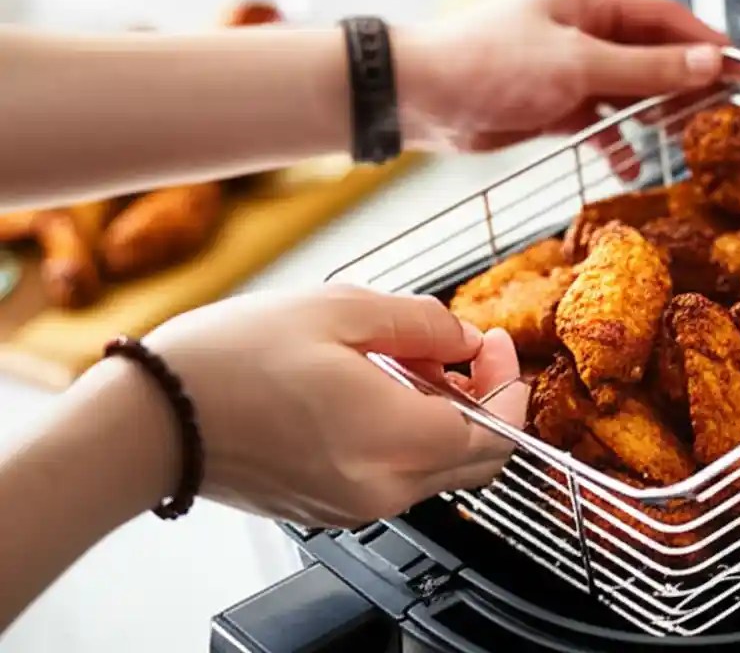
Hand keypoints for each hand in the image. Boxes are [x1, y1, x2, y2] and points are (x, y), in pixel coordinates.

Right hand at [139, 284, 527, 527]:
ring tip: (399, 360)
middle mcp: (386, 488)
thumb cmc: (227, 365)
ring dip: (442, 416)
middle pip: (479, 460)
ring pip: (438, 468)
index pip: (500, 432)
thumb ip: (421, 321)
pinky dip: (406, 436)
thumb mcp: (339, 310)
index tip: (493, 345)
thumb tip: (462, 334)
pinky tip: (369, 391)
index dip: (509, 383)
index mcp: (398, 441)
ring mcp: (357, 507)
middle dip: (485, 401)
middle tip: (461, 352)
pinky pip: (396, 476)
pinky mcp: (331, 509)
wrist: (149, 421)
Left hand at [395, 0, 732, 168]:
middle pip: (652, 56)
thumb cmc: (488, 63)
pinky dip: (616, 143)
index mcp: (591, 6)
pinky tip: (629, 164)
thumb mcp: (579, 65)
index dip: (705, 45)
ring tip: (682, 140)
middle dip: (685, 84)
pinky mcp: (552, 107)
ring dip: (654, 116)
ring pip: (629, 92)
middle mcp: (583, 33)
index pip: (665, 20)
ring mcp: (568, 71)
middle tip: (721, 112)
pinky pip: (599, 124)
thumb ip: (645, 69)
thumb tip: (707, 63)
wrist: (422, 97)